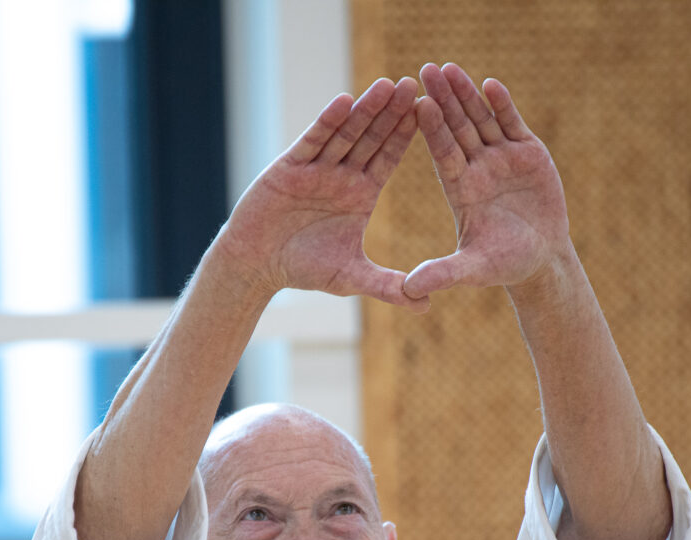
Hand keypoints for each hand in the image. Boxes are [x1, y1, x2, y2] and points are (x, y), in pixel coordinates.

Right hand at [219, 77, 427, 311]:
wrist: (257, 265)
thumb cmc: (302, 269)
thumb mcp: (351, 277)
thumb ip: (387, 286)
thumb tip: (427, 304)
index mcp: (360, 194)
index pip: (389, 158)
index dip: (408, 136)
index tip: (433, 113)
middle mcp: (342, 176)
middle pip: (372, 138)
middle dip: (392, 112)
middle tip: (415, 84)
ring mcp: (317, 168)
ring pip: (346, 133)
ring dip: (366, 109)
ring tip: (387, 84)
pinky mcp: (291, 166)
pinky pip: (313, 140)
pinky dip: (328, 122)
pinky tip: (345, 101)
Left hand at [404, 63, 570, 299]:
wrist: (542, 259)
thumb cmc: (505, 266)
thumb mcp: (473, 270)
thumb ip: (443, 274)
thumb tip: (409, 290)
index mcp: (460, 189)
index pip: (443, 153)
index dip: (432, 129)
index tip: (418, 105)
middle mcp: (476, 168)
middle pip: (457, 127)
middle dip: (444, 99)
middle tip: (426, 70)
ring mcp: (501, 158)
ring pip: (481, 120)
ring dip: (467, 94)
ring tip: (451, 68)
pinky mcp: (526, 153)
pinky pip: (511, 124)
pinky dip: (503, 105)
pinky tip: (491, 84)